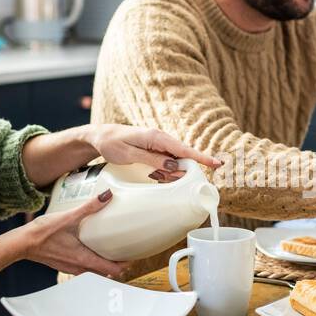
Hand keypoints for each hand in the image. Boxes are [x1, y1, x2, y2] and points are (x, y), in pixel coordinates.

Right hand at [21, 192, 128, 277]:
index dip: (126, 264)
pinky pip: (83, 269)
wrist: (21, 243)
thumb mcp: (69, 217)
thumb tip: (107, 196)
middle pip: (106, 273)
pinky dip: (91, 262)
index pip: (113, 270)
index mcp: (85, 260)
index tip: (134, 255)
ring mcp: (71, 269)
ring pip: (94, 272)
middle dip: (118, 264)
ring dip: (104, 264)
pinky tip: (89, 248)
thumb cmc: (43, 233)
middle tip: (125, 251)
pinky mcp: (63, 265)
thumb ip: (90, 207)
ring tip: (110, 250)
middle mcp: (80, 269)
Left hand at [87, 125, 221, 181]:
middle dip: (186, 169)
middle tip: (174, 180)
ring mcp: (157, 144)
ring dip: (171, 171)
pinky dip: (165, 169)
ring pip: (174, 160)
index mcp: (156, 137)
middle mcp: (160, 138)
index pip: (183, 149)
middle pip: (182, 156)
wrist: (99, 135)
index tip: (217, 163)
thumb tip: (174, 165)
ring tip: (155, 175)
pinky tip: (157, 174)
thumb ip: (151, 159)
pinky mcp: (154, 149)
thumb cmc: (111, 143)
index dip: (201, 158)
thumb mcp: (128, 154)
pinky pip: (166, 160)